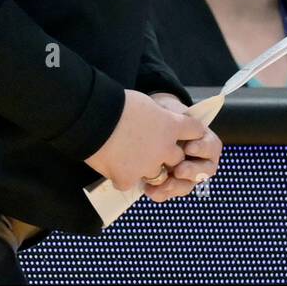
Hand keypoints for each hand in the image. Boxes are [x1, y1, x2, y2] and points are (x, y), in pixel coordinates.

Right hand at [84, 89, 206, 192]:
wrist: (92, 117)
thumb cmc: (116, 103)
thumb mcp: (144, 103)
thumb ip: (156, 117)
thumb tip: (155, 122)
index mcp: (171, 125)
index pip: (194, 130)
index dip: (188, 131)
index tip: (183, 132)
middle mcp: (164, 149)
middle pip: (177, 158)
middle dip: (166, 155)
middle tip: (150, 148)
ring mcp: (147, 167)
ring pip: (156, 174)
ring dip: (145, 168)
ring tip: (129, 157)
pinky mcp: (128, 179)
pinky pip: (129, 183)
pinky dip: (121, 176)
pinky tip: (111, 165)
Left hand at [140, 92, 222, 202]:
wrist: (151, 122)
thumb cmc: (166, 115)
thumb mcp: (173, 110)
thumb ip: (176, 115)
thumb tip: (172, 116)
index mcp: (205, 141)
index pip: (211, 147)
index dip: (202, 148)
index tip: (189, 147)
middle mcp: (200, 160)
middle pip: (204, 171)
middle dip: (192, 172)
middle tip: (178, 170)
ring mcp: (186, 174)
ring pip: (187, 186)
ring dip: (176, 187)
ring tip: (162, 186)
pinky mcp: (171, 183)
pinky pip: (169, 192)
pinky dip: (160, 193)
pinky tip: (149, 190)